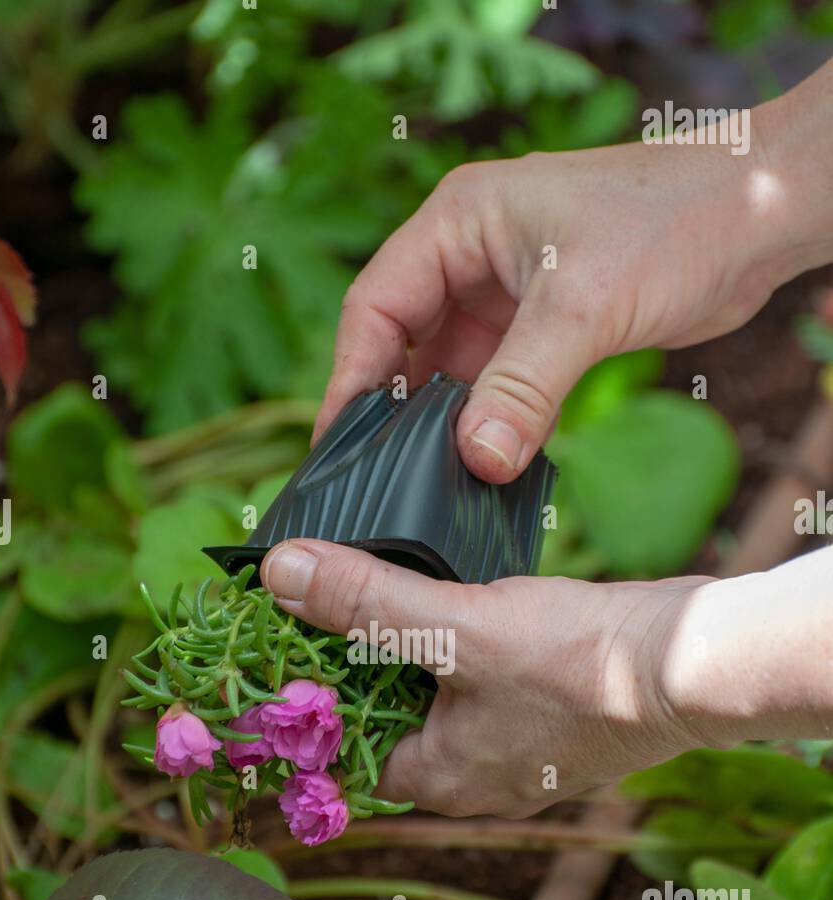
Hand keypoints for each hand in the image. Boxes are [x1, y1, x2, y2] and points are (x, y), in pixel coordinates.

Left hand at [261, 540, 711, 816]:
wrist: (694, 665)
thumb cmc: (579, 663)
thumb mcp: (456, 626)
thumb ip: (366, 603)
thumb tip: (279, 573)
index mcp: (437, 779)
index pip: (341, 747)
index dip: (308, 692)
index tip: (287, 634)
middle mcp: (473, 778)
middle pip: (387, 719)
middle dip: (359, 662)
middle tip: (331, 597)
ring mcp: (517, 752)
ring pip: (437, 698)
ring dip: (412, 649)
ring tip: (385, 588)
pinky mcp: (551, 718)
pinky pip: (482, 686)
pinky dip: (460, 648)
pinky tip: (456, 600)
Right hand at [313, 63, 832, 483]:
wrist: (758, 215)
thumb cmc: (673, 224)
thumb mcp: (584, 308)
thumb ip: (523, 389)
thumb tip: (475, 463)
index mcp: (458, 222)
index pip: (376, 306)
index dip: (351, 378)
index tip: (337, 445)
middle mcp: (472, 254)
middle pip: (403, 342)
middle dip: (391, 410)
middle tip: (371, 481)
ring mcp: (508, 292)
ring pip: (450, 369)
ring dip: (441, 425)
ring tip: (419, 487)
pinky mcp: (543, 326)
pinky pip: (494, 384)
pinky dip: (486, 424)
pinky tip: (478, 471)